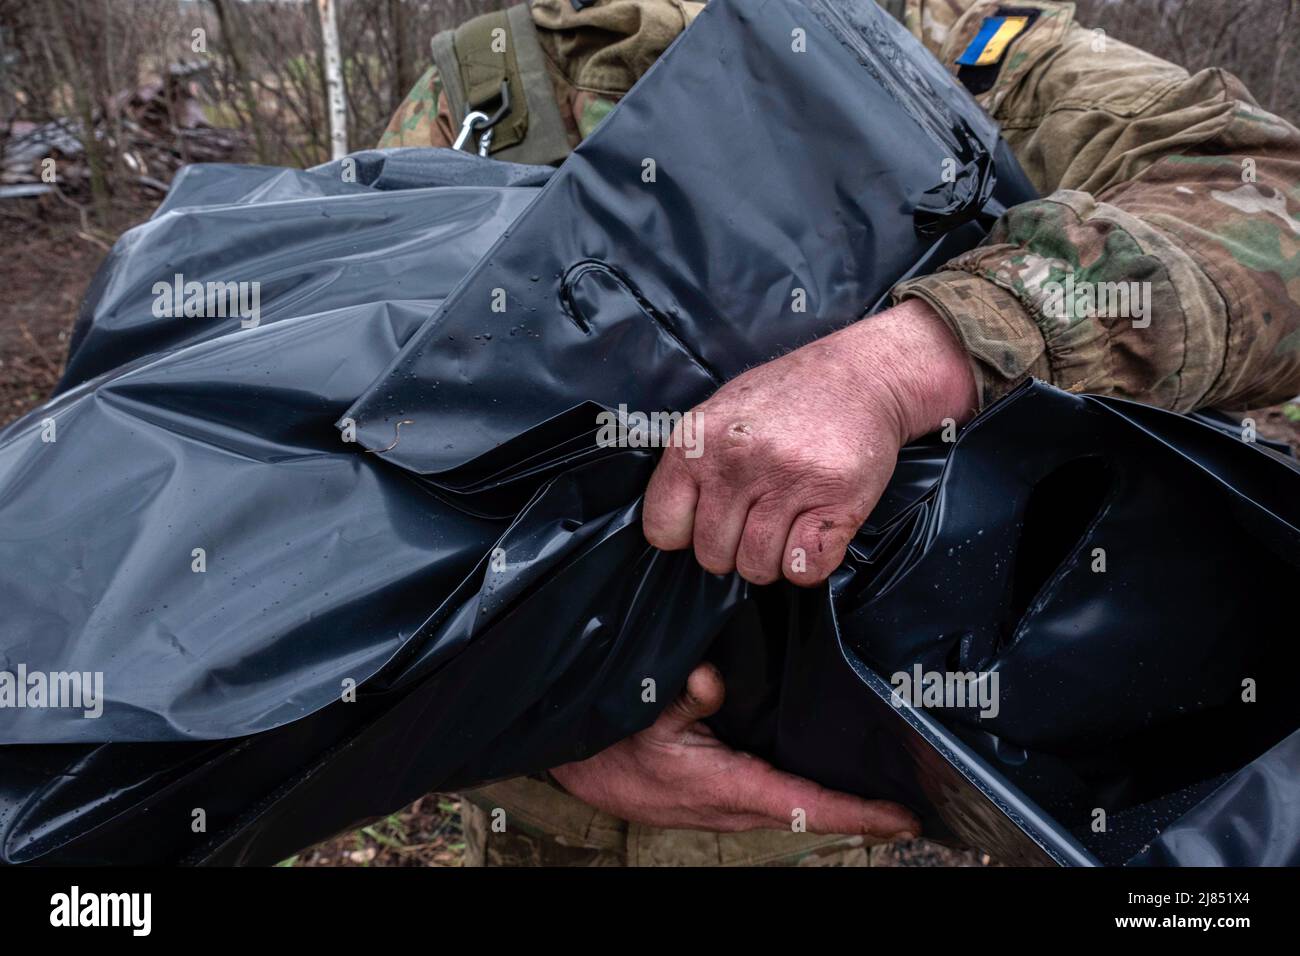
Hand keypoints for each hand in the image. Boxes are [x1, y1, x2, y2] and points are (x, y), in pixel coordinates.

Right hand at [550, 663, 920, 836]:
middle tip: (911, 806)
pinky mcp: (720, 798)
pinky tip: (825, 779)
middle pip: (810, 813)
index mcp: (725, 785)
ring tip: (882, 798)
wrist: (578, 769)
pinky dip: (808, 796)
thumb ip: (683, 696)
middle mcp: (734, 805)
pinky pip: (775, 800)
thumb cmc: (612, 744)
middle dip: (860, 812)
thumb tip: (710, 679)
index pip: (804, 804)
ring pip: (794, 809)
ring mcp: (727, 807)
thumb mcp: (644, 712)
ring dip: (836, 807)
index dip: (858, 813)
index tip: (903, 819)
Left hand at [643, 299, 975, 584]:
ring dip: (774, 559)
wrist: (861, 375)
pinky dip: (811, 564)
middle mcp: (736, 461)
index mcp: (696, 440)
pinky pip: (806, 567)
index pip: (662, 528)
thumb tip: (672, 529)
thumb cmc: (786, 400)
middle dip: (734, 550)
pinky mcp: (835, 497)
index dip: (687, 534)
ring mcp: (787, 479)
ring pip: (758, 568)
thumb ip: (692, 465)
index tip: (710, 520)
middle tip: (758, 520)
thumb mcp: (719, 413)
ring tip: (788, 523)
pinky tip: (815, 533)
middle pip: (712, 556)